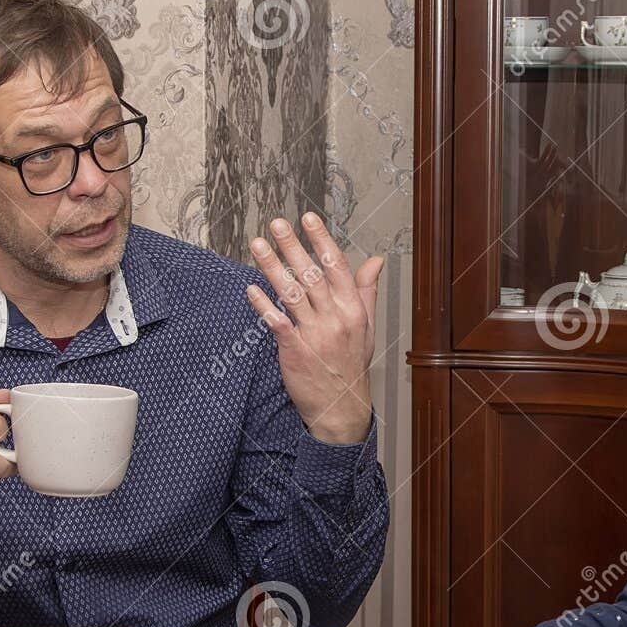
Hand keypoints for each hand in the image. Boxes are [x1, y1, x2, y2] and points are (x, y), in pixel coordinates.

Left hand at [246, 213, 382, 446]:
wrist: (341, 407)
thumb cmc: (351, 364)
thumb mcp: (367, 326)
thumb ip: (366, 290)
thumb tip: (376, 260)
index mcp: (352, 309)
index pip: (336, 266)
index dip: (321, 239)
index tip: (308, 218)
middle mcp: (335, 318)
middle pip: (311, 274)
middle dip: (292, 246)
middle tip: (276, 223)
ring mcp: (315, 335)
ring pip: (291, 293)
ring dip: (272, 267)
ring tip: (257, 245)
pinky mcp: (295, 351)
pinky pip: (278, 323)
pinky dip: (264, 306)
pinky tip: (251, 289)